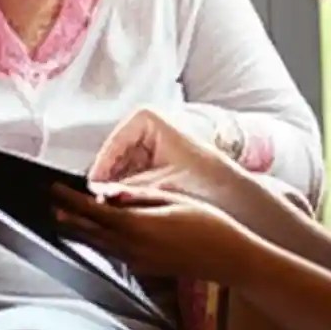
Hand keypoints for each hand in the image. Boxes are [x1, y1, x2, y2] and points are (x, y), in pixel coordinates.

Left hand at [53, 183, 254, 284]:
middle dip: (67, 216)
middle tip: (49, 202)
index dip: (70, 199)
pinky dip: (98, 240)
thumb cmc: (206, 224)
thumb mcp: (172, 200)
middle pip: (89, 231)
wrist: (228, 257)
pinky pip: (112, 252)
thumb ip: (136, 197)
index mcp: (138, 226)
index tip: (54, 188)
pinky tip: (95, 232)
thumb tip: (107, 192)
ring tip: (62, 216)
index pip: (93, 211)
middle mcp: (133, 248)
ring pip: (98, 244)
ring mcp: (137, 261)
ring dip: (79, 230)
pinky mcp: (144, 268)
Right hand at [89, 108, 246, 210]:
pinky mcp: (155, 159)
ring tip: (115, 211)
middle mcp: (146, 124)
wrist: (238, 196)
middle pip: (114, 158)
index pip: (110, 147)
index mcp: (146, 118)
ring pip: (122, 169)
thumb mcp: (158, 187)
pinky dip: (131, 192)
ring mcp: (150, 141)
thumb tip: (94, 197)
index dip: (100, 174)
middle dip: (109, 184)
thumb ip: (123, 191)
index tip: (92, 194)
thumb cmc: (207, 184)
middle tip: (101, 207)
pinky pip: (133, 175)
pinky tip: (129, 209)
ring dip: (118, 190)